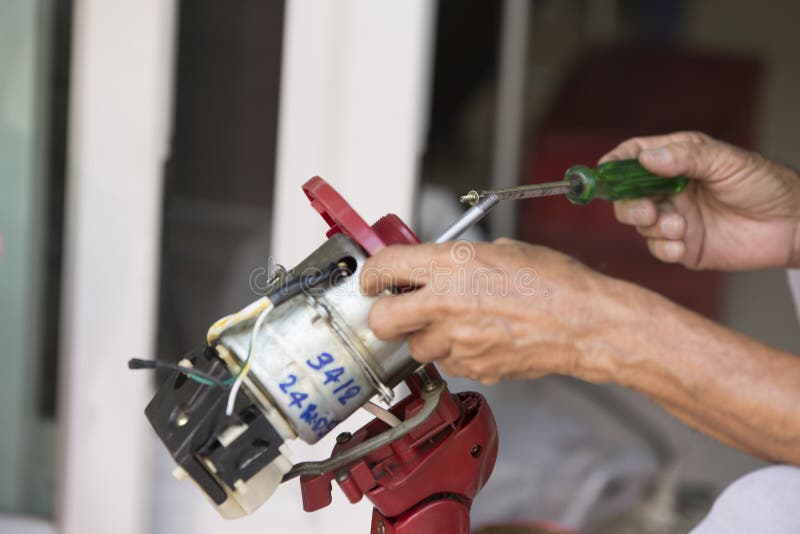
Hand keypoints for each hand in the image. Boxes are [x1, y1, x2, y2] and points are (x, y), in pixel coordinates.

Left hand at [360, 239, 622, 383]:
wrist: (583, 322)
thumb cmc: (553, 282)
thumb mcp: (501, 250)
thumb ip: (459, 260)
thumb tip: (434, 267)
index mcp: (451, 264)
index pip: (385, 267)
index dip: (372, 275)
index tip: (372, 281)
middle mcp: (446, 302)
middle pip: (382, 320)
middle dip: (383, 316)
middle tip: (395, 310)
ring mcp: (457, 340)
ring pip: (415, 348)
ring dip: (424, 337)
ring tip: (451, 325)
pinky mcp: (473, 368)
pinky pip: (448, 363)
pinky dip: (454, 353)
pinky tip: (477, 339)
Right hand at [601, 131, 799, 269]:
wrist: (793, 225)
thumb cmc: (765, 184)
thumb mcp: (727, 161)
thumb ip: (686, 157)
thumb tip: (645, 158)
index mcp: (677, 161)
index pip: (633, 157)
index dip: (615, 164)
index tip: (605, 173)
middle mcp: (670, 190)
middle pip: (626, 195)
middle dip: (629, 205)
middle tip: (648, 211)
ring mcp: (675, 219)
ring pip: (639, 224)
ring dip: (654, 227)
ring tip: (681, 227)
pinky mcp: (683, 247)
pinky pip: (657, 249)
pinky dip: (663, 248)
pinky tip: (682, 244)